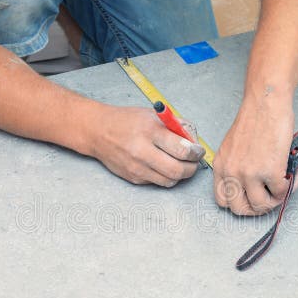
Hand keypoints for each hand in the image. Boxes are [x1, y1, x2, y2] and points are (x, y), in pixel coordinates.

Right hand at [91, 106, 205, 185]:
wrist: (98, 132)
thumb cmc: (127, 121)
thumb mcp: (153, 115)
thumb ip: (176, 125)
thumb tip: (194, 140)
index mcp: (150, 131)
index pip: (182, 149)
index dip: (196, 152)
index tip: (198, 151)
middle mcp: (142, 151)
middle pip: (178, 170)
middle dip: (192, 168)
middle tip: (193, 162)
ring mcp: (137, 167)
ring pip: (170, 180)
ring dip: (180, 174)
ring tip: (180, 164)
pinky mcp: (133, 178)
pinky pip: (157, 182)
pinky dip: (165, 176)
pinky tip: (163, 166)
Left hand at [213, 91, 297, 214]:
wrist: (266, 104)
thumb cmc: (254, 119)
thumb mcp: (233, 146)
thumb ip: (237, 166)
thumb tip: (253, 184)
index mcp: (221, 166)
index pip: (222, 200)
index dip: (239, 203)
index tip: (251, 198)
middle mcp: (232, 172)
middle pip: (239, 209)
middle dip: (257, 208)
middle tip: (269, 198)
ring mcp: (250, 174)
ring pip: (261, 206)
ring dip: (275, 200)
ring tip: (283, 186)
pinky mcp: (270, 171)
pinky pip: (280, 192)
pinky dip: (290, 187)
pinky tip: (293, 176)